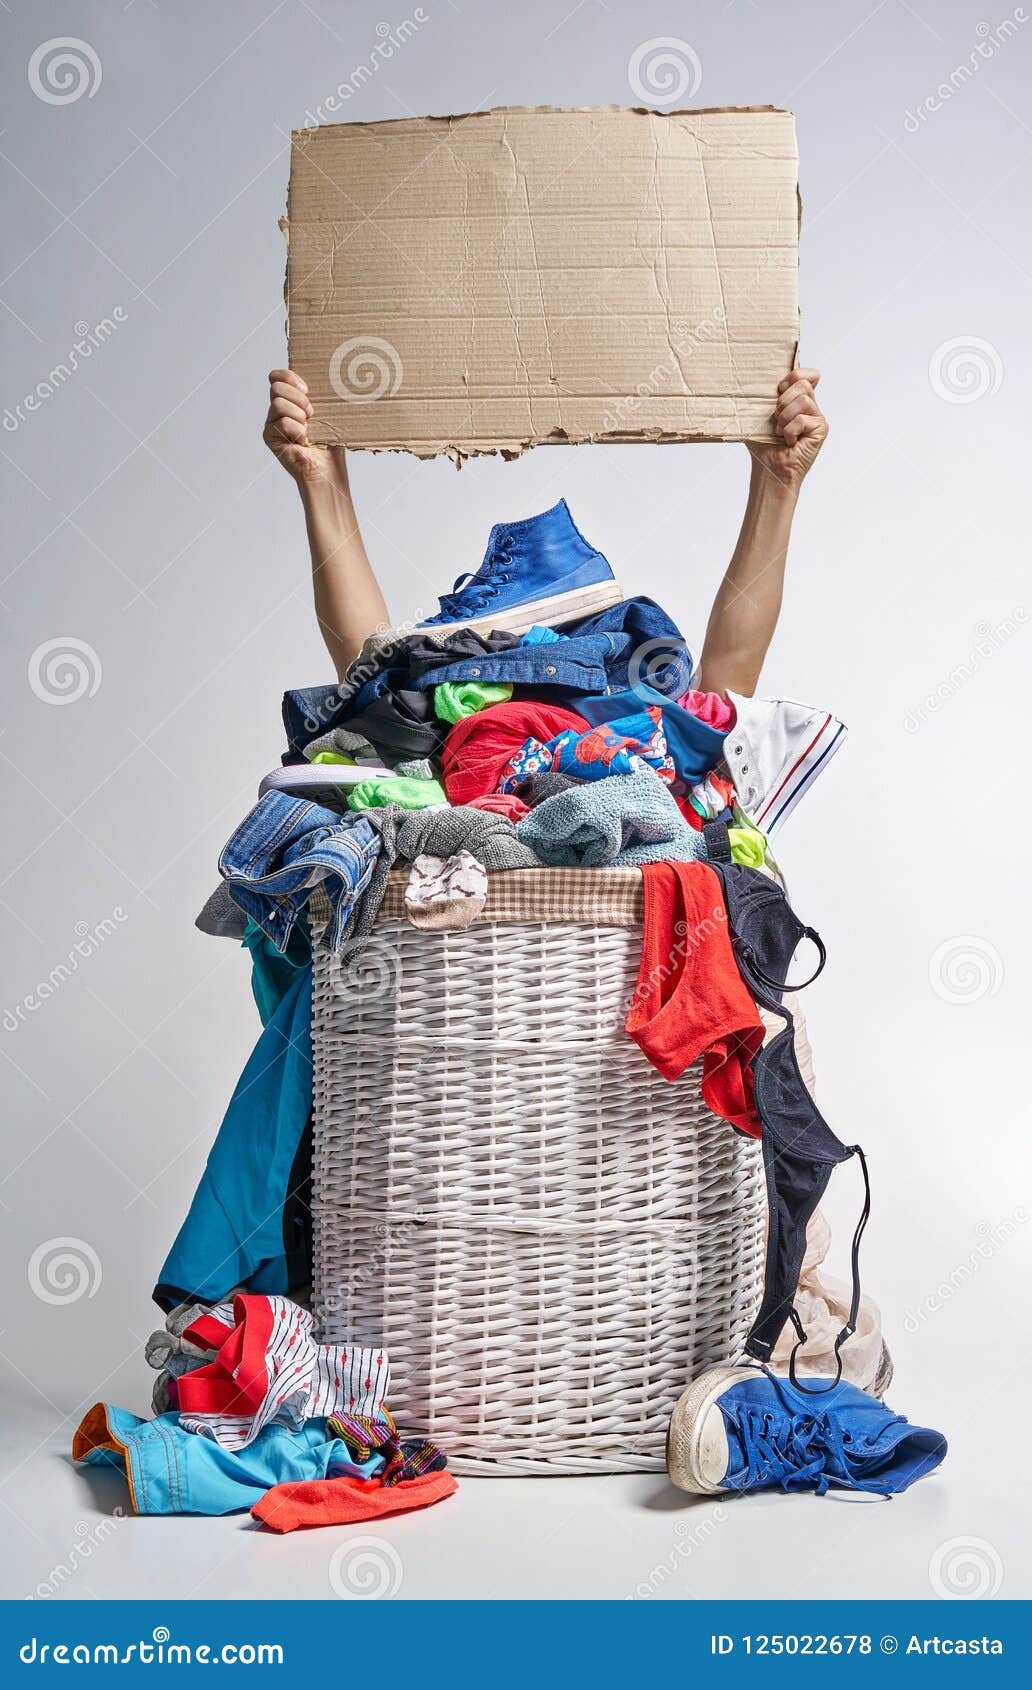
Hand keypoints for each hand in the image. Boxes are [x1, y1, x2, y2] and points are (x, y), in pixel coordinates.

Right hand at [263, 368, 347, 488]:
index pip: (277, 376)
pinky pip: (281, 423)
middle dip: (298, 398)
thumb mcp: (328, 412)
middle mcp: (277, 409)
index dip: (289, 377)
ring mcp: (272, 422)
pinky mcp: (269, 437)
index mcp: (290, 398)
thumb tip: (330, 373)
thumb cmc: (330, 442)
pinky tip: (303, 441)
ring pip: (278, 404)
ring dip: (298, 416)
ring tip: (308, 430)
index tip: (307, 389)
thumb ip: (321, 394)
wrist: (327, 469)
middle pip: (276, 387)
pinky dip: (297, 431)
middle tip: (311, 414)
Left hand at [747, 367, 826, 488]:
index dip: (795, 375)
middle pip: (803, 384)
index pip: (808, 375)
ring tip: (781, 433)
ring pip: (803, 400)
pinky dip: (790, 431)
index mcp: (797, 399)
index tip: (780, 389)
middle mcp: (810, 406)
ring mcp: (817, 417)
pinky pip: (802, 419)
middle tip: (776, 420)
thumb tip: (752, 378)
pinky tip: (790, 442)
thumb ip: (764, 397)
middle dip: (782, 402)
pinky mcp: (821, 429)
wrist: (769, 468)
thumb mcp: (758, 415)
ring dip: (784, 418)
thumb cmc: (763, 445)